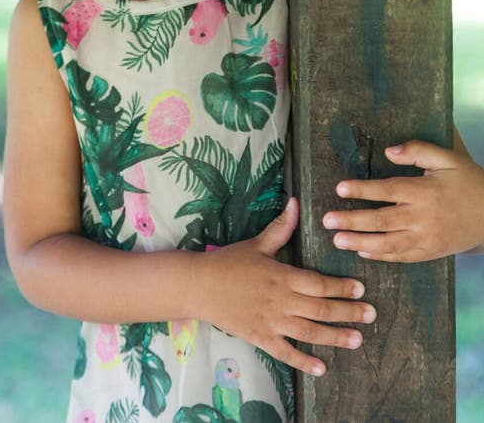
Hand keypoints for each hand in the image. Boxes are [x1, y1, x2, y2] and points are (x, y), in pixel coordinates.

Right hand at [197, 197, 376, 376]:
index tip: (361, 288)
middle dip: (349, 312)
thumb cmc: (229, 263)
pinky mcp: (260, 338)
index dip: (342, 286)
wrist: (199, 285)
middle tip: (371, 314)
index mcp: (282, 275)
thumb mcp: (257, 243)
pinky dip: (304, 362)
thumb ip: (281, 227)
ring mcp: (271, 322)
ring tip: (358, 340)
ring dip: (335, 337)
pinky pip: (286, 353)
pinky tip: (322, 368)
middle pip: (321, 309)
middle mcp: (280, 300)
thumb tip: (295, 203)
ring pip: (309, 332)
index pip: (319, 283)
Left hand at [323, 140, 483, 261]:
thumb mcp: (448, 159)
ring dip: (360, 242)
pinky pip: (402, 256)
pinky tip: (362, 251)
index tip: (340, 188)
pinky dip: (381, 256)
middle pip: (382, 220)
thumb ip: (418, 151)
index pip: (387, 190)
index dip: (362, 190)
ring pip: (388, 243)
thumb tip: (388, 151)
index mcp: (424, 191)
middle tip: (327, 221)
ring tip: (337, 240)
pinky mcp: (429, 252)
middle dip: (352, 221)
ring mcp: (426, 238)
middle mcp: (423, 217)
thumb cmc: (467, 182)